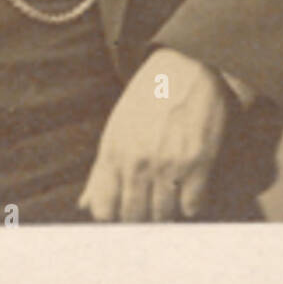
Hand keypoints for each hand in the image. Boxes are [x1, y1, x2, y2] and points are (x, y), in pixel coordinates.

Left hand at [79, 49, 231, 221]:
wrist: (188, 66)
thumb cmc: (149, 97)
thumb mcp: (117, 128)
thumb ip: (100, 170)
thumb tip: (85, 205)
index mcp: (112, 152)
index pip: (104, 210)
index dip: (113, 216)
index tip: (122, 213)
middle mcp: (137, 162)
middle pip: (133, 217)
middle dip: (140, 217)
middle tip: (149, 204)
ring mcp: (168, 164)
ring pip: (163, 216)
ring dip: (165, 210)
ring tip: (169, 193)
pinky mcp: (198, 163)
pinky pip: (192, 207)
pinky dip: (191, 203)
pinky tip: (188, 186)